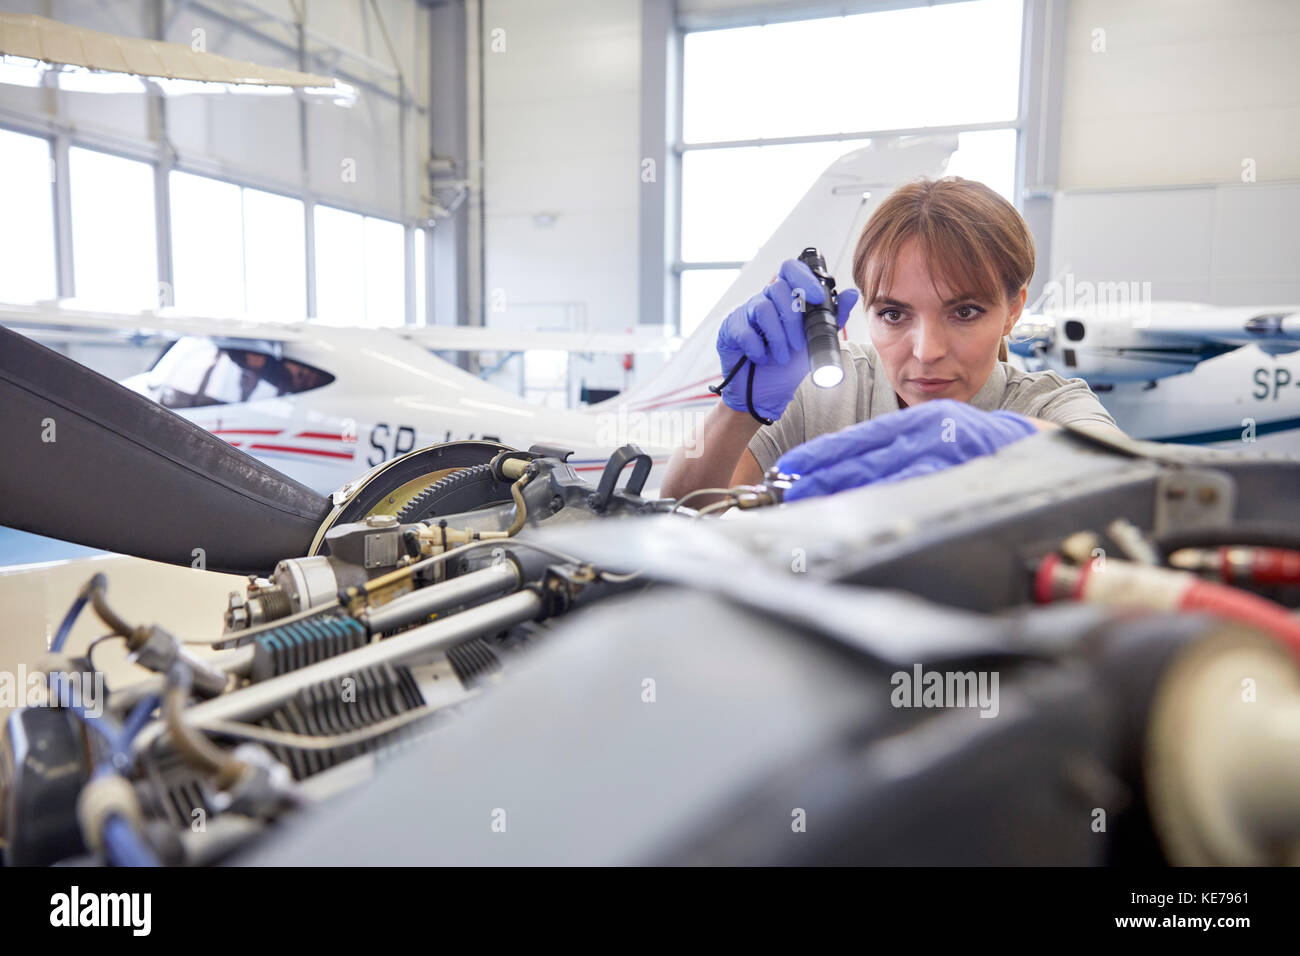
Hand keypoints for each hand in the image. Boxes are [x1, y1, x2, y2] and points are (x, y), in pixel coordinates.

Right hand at [716, 259, 859, 421]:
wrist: (766, 394)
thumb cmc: (788, 365)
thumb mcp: (816, 341)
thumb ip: (834, 317)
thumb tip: (852, 294)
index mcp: (785, 297)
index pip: (791, 269)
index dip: (804, 278)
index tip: (818, 298)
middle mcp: (764, 299)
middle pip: (779, 289)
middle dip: (794, 320)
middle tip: (798, 344)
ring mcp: (745, 313)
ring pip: (763, 308)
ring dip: (777, 336)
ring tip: (782, 356)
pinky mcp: (730, 329)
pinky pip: (744, 330)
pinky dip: (757, 347)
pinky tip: (762, 358)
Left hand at [776, 398, 1037, 501]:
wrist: (1048, 449)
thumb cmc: (992, 450)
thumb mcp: (942, 441)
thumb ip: (904, 456)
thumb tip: (855, 481)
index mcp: (923, 419)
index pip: (862, 435)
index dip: (825, 452)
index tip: (795, 466)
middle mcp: (932, 426)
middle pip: (864, 452)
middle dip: (822, 472)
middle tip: (790, 488)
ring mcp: (949, 445)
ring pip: (884, 467)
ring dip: (844, 486)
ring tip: (812, 500)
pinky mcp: (965, 465)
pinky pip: (920, 481)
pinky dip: (890, 493)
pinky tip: (866, 505)